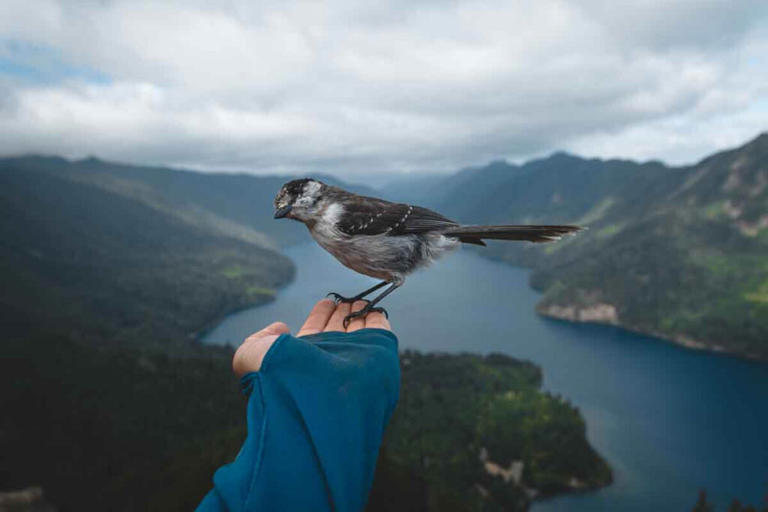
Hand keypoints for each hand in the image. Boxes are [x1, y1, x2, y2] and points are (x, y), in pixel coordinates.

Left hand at [233, 299, 390, 376]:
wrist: (313, 399)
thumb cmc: (278, 378)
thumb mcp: (250, 356)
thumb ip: (256, 340)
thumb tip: (280, 328)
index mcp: (305, 359)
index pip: (316, 332)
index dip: (321, 315)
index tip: (326, 301)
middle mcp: (330, 359)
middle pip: (339, 330)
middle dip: (343, 313)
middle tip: (347, 299)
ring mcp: (353, 357)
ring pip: (359, 330)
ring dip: (360, 313)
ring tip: (360, 300)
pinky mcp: (376, 355)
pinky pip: (379, 332)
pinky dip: (378, 319)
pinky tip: (375, 310)